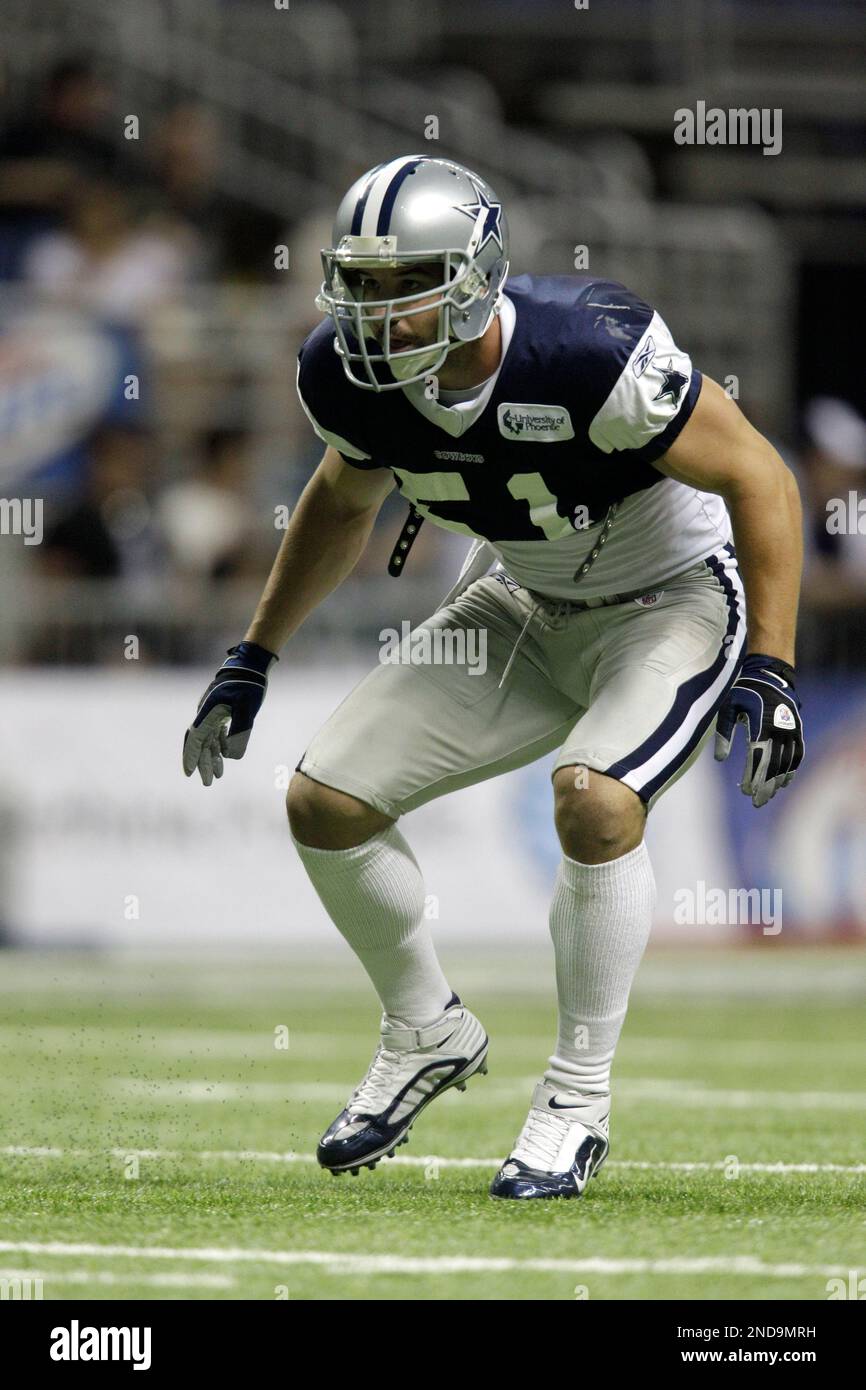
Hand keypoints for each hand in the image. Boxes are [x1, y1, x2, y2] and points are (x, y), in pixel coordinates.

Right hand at [183, 641, 277, 785]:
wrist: (251, 664)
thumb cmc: (249, 685)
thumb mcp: (247, 708)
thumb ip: (240, 731)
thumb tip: (232, 756)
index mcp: (208, 713)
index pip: (195, 739)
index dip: (190, 756)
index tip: (189, 773)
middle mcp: (206, 714)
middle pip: (201, 743)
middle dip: (202, 763)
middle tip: (208, 782)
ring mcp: (213, 712)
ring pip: (209, 740)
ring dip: (212, 757)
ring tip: (218, 775)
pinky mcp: (221, 711)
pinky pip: (216, 733)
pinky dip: (220, 745)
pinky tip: (225, 756)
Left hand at [714, 653, 803, 807]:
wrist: (769, 672)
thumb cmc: (743, 689)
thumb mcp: (727, 706)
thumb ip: (723, 732)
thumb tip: (720, 760)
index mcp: (762, 724)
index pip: (758, 758)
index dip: (753, 777)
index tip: (745, 792)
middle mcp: (780, 728)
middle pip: (774, 764)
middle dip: (765, 786)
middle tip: (757, 802)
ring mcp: (791, 729)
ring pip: (787, 762)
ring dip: (778, 781)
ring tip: (769, 796)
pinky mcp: (797, 728)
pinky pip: (798, 752)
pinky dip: (793, 768)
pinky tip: (785, 782)